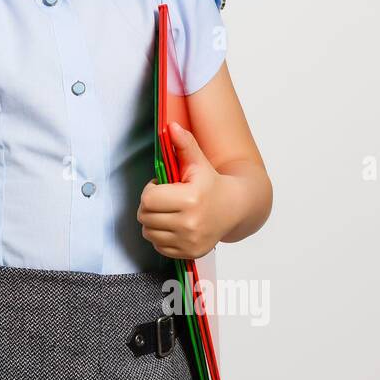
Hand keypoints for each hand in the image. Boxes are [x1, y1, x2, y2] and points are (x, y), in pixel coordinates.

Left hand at [137, 122, 228, 259]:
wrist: (235, 208)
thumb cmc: (212, 183)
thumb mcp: (198, 162)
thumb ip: (184, 144)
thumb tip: (171, 126)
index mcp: (191, 199)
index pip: (148, 198)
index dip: (151, 190)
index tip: (162, 186)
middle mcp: (191, 223)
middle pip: (145, 217)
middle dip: (150, 206)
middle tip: (164, 199)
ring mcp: (190, 241)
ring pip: (149, 233)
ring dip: (153, 222)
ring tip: (169, 212)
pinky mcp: (190, 253)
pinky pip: (159, 247)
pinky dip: (161, 237)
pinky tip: (174, 225)